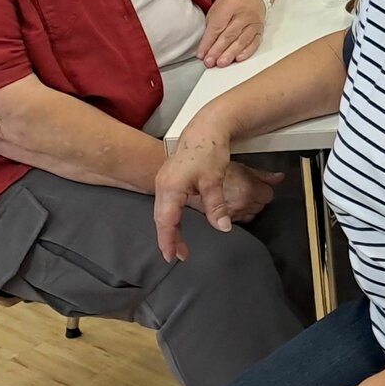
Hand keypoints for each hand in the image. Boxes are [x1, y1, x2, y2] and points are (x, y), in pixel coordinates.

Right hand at [154, 122, 279, 260]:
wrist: (206, 129)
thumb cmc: (209, 151)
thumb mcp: (214, 180)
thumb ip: (216, 206)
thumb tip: (223, 228)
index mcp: (171, 188)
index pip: (167, 221)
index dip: (170, 240)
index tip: (173, 256)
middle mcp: (163, 187)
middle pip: (161, 219)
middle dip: (168, 239)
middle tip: (176, 256)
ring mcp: (164, 182)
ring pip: (163, 213)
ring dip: (169, 230)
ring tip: (178, 246)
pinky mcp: (169, 180)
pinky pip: (166, 205)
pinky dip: (170, 219)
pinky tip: (177, 225)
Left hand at [197, 0, 267, 66]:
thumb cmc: (230, 4)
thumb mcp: (216, 10)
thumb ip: (211, 28)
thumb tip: (205, 49)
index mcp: (228, 6)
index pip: (216, 27)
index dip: (208, 42)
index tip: (201, 55)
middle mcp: (243, 15)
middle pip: (228, 35)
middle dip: (217, 50)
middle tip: (209, 62)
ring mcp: (253, 23)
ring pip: (241, 41)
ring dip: (230, 54)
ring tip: (221, 63)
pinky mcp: (260, 30)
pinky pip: (254, 43)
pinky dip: (246, 52)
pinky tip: (238, 59)